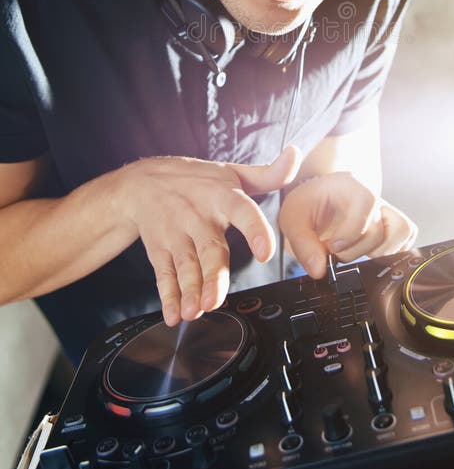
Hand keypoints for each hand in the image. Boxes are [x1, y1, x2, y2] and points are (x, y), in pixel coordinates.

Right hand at [118, 145, 300, 324]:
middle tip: (215, 299)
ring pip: (185, 266)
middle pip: (209, 249)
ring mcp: (176, 235)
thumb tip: (295, 154)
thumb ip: (269, 173)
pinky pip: (164, 276)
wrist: (143, 182)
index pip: (242, 210)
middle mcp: (199, 216)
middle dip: (212, 276)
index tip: (265, 252)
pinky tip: (174, 314)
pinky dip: (168, 297)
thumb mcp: (233, 173)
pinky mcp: (159, 250)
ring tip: (195, 311)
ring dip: (189, 290)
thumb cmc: (197, 181)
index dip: (254, 229)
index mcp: (222, 196)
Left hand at [278, 172, 416, 278]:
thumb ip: (303, 244)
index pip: (366, 202)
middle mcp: (373, 194)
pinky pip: (407, 238)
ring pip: (401, 232)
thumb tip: (319, 271)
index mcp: (350, 184)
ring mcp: (385, 209)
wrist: (316, 202)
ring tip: (352, 251)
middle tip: (333, 251)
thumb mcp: (293, 219)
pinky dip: (390, 252)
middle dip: (353, 250)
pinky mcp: (393, 223)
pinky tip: (366, 252)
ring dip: (375, 253)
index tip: (331, 246)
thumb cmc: (307, 205)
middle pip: (379, 230)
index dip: (350, 232)